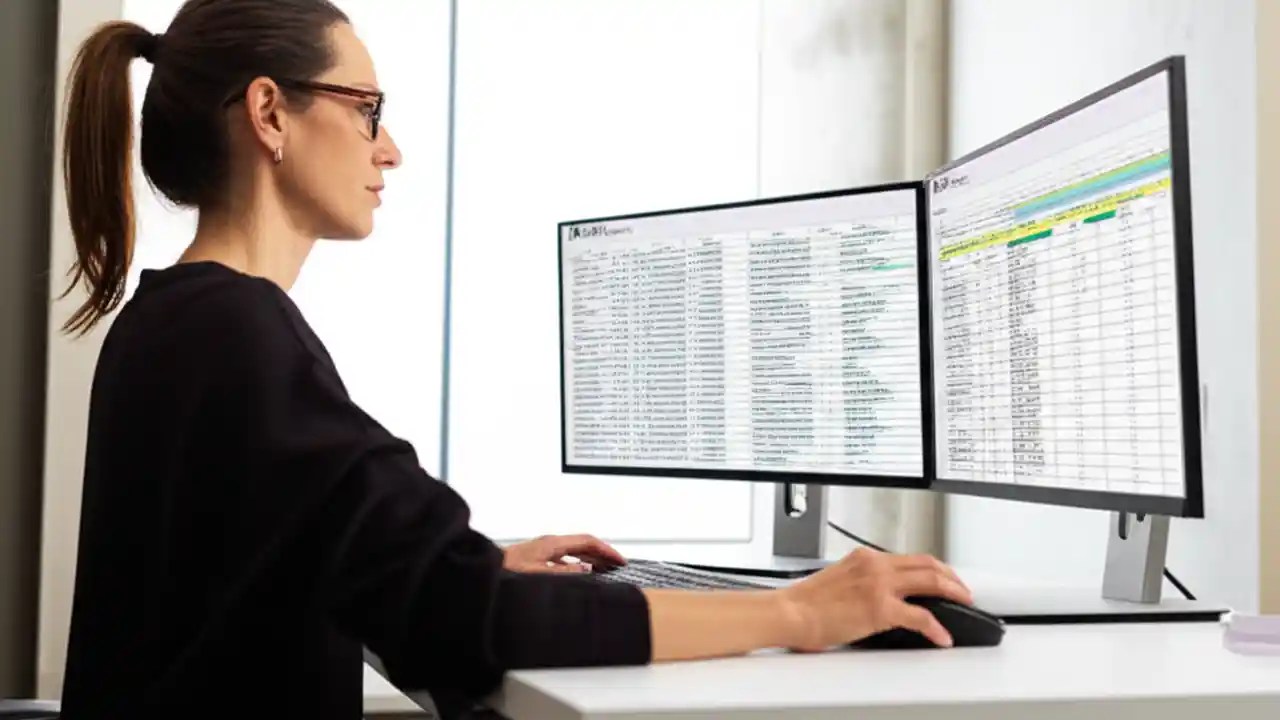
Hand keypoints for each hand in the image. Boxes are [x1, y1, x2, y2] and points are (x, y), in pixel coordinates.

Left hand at [502, 534, 626, 573]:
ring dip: (591, 558)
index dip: (606, 550)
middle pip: (582, 544)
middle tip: (617, 565)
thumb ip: (563, 573)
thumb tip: (585, 568)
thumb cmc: (505, 572)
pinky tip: (579, 573)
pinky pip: (565, 558)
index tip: (620, 560)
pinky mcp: (536, 558)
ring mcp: (542, 550)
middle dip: (602, 553)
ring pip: (573, 551)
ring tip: (605, 569)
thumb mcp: (538, 575)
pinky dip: (577, 564)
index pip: (586, 541)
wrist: (483, 571)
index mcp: (552, 544)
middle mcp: (549, 544)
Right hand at [775, 547, 972, 650]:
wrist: (791, 612)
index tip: (942, 577)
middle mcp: (875, 565)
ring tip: (964, 604)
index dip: (933, 568)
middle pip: (927, 564)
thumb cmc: (806, 603)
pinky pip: (921, 616)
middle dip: (951, 577)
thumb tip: (879, 595)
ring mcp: (879, 585)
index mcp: (864, 557)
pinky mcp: (881, 608)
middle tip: (962, 590)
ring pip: (931, 581)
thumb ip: (862, 581)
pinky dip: (936, 627)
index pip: (909, 557)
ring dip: (953, 592)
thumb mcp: (838, 579)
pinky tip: (942, 636)